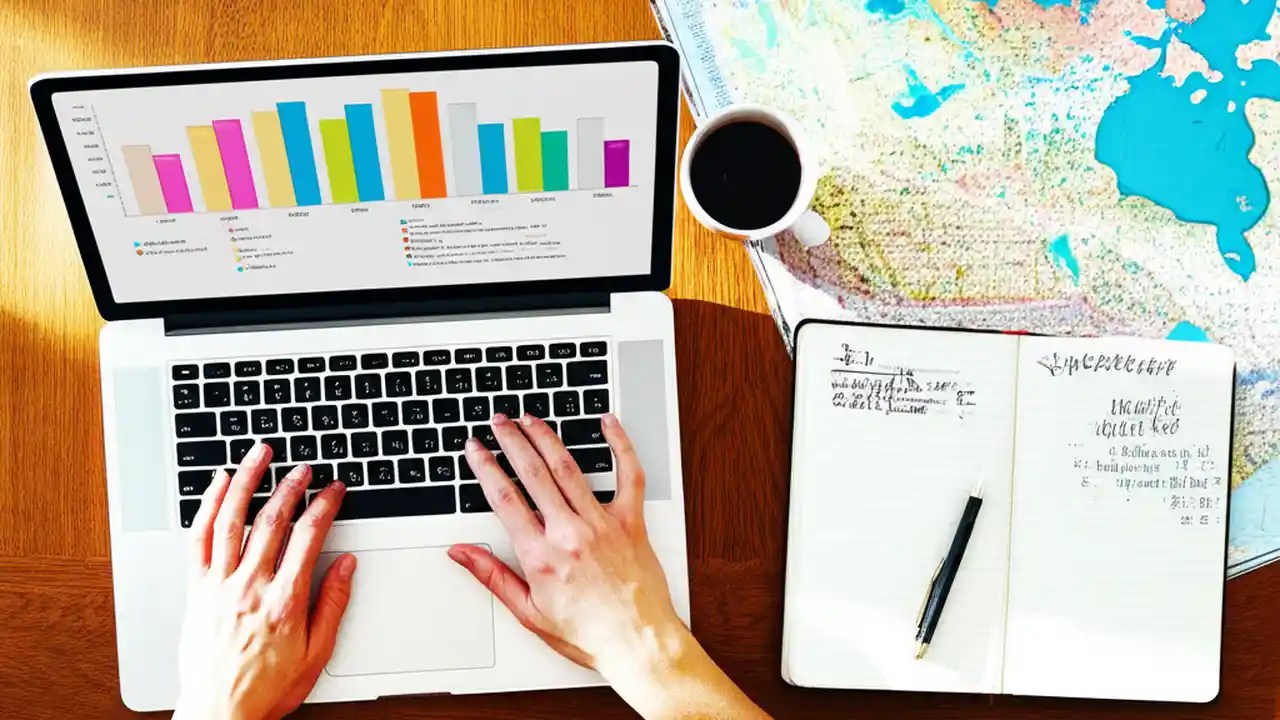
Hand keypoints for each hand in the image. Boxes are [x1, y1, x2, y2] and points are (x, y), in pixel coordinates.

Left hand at [174, 443, 354, 719]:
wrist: (218, 714)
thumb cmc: (266, 689)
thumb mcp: (317, 653)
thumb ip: (332, 603)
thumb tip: (345, 565)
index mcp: (285, 600)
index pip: (309, 536)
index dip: (325, 504)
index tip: (335, 488)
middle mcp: (249, 587)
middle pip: (272, 520)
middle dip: (291, 486)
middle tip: (303, 467)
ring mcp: (218, 585)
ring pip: (232, 520)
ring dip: (246, 481)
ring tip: (259, 455)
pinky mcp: (195, 590)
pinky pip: (199, 538)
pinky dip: (208, 507)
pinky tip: (217, 486)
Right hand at [449, 413, 769, 718]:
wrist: (638, 643)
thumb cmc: (587, 634)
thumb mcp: (528, 612)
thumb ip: (492, 576)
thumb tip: (461, 552)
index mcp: (541, 556)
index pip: (504, 498)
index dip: (485, 467)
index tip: (475, 449)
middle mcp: (570, 533)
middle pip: (533, 473)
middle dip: (512, 441)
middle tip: (499, 421)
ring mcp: (602, 524)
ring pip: (569, 468)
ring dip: (547, 438)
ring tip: (531, 419)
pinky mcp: (632, 521)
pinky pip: (629, 474)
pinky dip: (620, 445)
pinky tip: (608, 423)